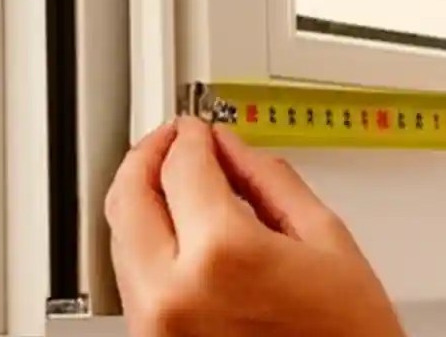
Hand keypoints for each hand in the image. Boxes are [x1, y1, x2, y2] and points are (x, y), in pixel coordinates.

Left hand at [105, 117, 405, 336]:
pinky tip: (175, 227)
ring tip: (175, 181)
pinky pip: (131, 279)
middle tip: (172, 142)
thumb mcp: (325, 240)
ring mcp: (155, 326)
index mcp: (223, 255)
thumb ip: (270, 181)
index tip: (199, 128)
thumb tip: (231, 150)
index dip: (191, 135)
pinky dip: (147, 243)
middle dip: (149, 157)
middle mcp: (174, 292)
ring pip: (120, 238)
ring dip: (142, 199)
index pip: (182, 166)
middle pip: (130, 197)